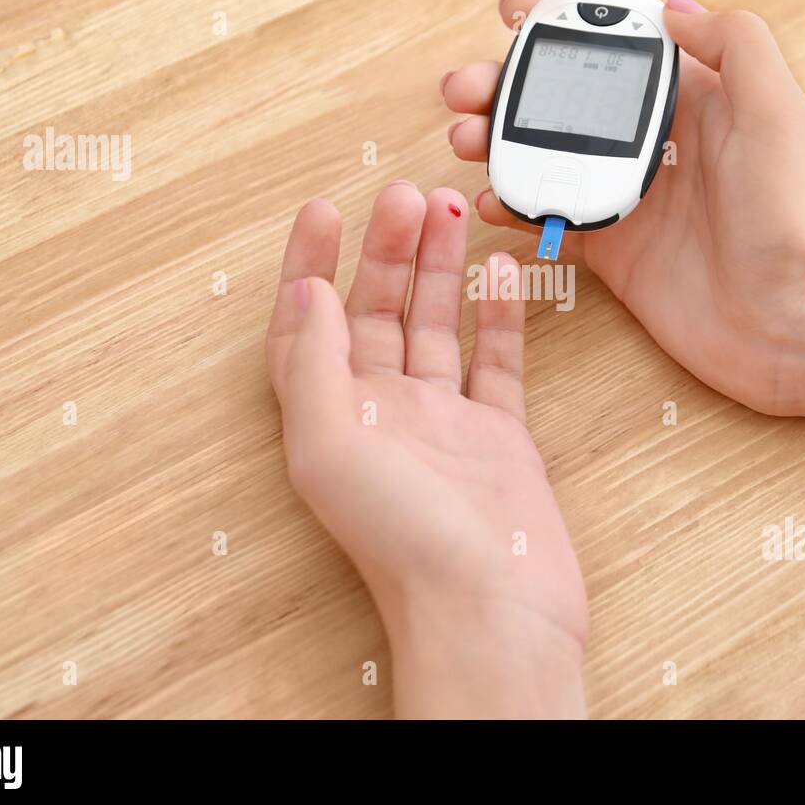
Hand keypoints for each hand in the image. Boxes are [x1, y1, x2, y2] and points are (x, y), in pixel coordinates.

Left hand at [265, 182, 587, 716]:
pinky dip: (497, 316)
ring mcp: (443, 424)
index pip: (308, 324)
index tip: (323, 210)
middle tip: (407, 194)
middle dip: (387, 250)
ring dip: (438, 270)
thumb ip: (315, 362)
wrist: (494, 611)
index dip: (308, 265)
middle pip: (377, 313)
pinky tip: (497, 273)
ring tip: (450, 212)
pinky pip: (494, 362)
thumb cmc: (406, 541)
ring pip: (435, 328)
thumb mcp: (332, 444)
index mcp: (331, 418)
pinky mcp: (498, 437)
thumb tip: (306, 291)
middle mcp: (382, 417)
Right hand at [444, 0, 804, 415]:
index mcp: (692, 99)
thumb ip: (732, 43)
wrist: (783, 317)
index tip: (511, 15)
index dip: (561, 24)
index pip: (616, 46)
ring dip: (496, 140)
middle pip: (563, 97)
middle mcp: (655, 142)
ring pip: (545, 153)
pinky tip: (490, 200)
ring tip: (465, 139)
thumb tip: (672, 9)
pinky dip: (512, 204)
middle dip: (506, 84)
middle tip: (464, 88)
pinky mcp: (611, 248)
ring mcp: (628, 195)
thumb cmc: (787, 213)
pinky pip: (549, 215)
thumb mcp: (774, 108)